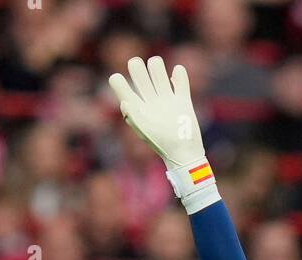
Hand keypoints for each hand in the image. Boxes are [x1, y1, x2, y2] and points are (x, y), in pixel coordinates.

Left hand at [108, 56, 204, 171]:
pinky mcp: (183, 101)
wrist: (183, 152)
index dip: (117, 80)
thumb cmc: (161, 143)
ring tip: (158, 72)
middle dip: (136, 66)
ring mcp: (166, 100)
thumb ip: (131, 113)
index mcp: (136, 108)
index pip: (119, 85)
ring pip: (158, 71)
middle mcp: (149, 101)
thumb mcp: (143, 128)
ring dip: (156, 65)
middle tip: (139, 69)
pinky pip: (180, 80)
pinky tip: (177, 76)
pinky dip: (179, 73)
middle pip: (138, 72)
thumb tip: (124, 101)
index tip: (121, 82)